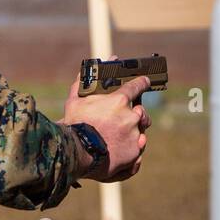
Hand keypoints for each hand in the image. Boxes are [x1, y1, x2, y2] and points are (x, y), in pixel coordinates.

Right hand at [57, 62, 151, 183]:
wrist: (77, 153)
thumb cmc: (74, 125)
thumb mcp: (75, 101)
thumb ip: (84, 81)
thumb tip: (90, 66)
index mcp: (119, 101)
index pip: (137, 86)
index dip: (141, 83)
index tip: (144, 81)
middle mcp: (131, 117)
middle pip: (141, 111)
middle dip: (136, 113)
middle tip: (125, 118)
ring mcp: (134, 135)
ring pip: (141, 131)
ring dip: (135, 131)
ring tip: (120, 136)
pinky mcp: (134, 152)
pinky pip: (138, 149)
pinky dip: (131, 149)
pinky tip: (120, 150)